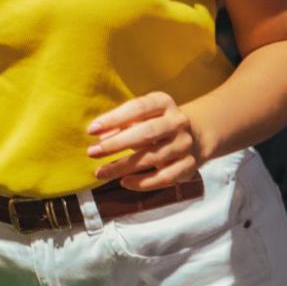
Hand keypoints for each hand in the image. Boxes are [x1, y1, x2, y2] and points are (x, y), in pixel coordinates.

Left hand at [86, 92, 206, 190]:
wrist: (195, 135)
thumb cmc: (156, 123)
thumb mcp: (141, 116)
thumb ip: (120, 125)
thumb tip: (98, 137)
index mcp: (164, 102)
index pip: (138, 107)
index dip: (113, 118)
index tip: (91, 130)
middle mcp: (178, 122)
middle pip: (146, 133)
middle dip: (116, 144)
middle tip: (92, 152)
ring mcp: (185, 144)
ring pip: (153, 157)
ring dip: (123, 166)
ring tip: (101, 173)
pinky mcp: (190, 166)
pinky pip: (165, 177)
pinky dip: (143, 183)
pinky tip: (124, 182)